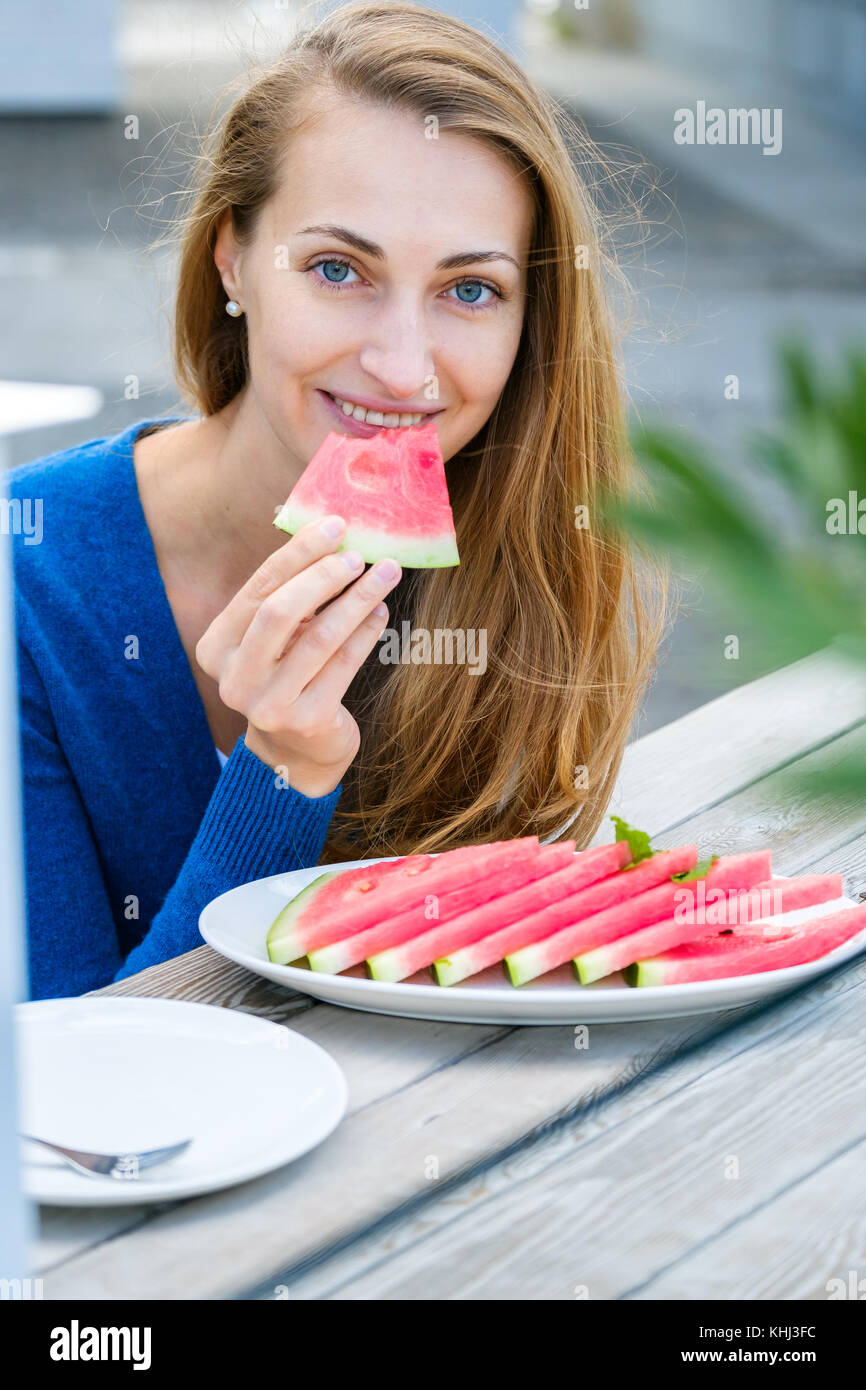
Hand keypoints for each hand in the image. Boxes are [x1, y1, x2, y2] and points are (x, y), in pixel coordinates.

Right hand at [194, 517, 400, 796]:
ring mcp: (268, 703)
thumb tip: (331, 534)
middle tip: (359, 555)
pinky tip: (381, 610)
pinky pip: (343, 664)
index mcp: (216, 647)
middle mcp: (233, 678)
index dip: (297, 553)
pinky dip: (365, 632)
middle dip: (323, 577)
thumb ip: (288, 596)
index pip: (257, 588)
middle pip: (279, 611)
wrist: (298, 751)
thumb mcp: (276, 639)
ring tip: (385, 574)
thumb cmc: (288, 676)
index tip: (334, 525)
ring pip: (318, 638)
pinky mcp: (306, 720)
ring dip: (356, 600)